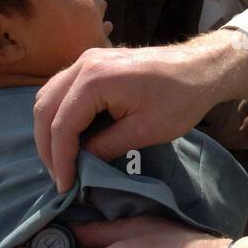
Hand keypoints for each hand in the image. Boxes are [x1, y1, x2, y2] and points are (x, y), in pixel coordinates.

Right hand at [34, 31, 247, 191]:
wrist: (201, 67)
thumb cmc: (180, 99)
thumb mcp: (145, 131)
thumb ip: (107, 147)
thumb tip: (81, 165)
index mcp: (94, 79)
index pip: (62, 125)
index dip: (61, 160)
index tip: (66, 187)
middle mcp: (84, 64)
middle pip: (45, 108)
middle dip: (48, 146)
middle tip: (59, 176)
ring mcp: (87, 60)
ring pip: (49, 96)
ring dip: (50, 129)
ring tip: (62, 160)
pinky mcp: (94, 63)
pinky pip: (63, 89)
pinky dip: (60, 114)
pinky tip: (71, 137)